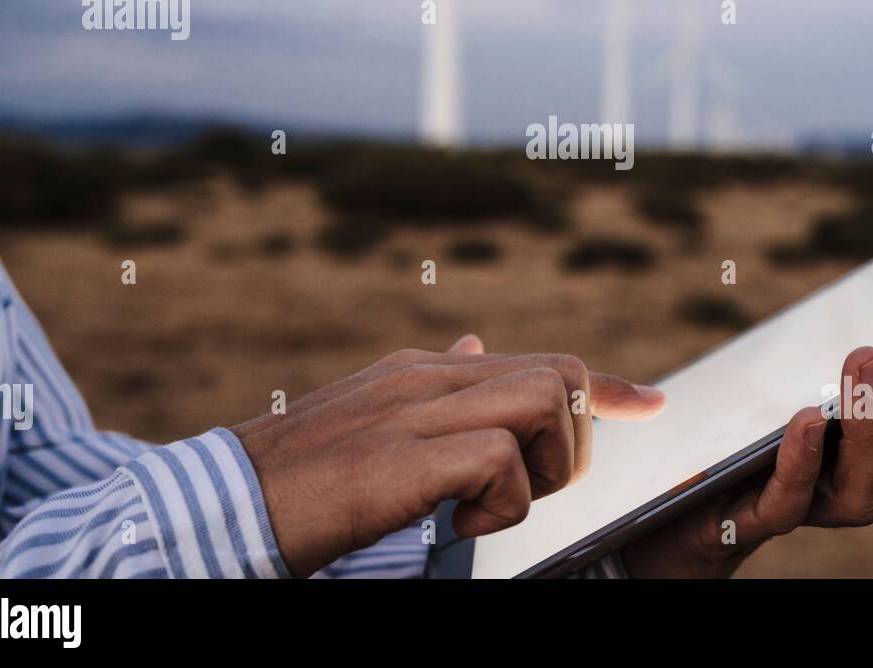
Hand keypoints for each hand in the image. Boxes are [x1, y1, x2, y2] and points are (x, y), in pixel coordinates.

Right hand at [233, 335, 664, 575]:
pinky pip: (500, 461)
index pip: (542, 360)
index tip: (651, 402)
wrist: (221, 503)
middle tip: (522, 490)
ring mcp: (418, 409)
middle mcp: (430, 375)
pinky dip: (498, 505)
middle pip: (561, 376)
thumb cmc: (299, 476)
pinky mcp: (406, 456)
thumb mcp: (376, 415)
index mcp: (427, 369)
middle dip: (571, 443)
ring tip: (482, 505)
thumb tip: (476, 348)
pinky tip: (452, 523)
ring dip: (540, 471)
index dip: (607, 386)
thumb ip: (436, 386)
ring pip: (547, 402)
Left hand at [620, 323, 872, 577]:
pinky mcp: (754, 519)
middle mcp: (850, 482)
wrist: (673, 513)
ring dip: (871, 425)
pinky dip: (803, 461)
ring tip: (864, 361)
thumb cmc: (742, 440)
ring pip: (864, 487)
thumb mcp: (785, 383)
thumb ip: (844, 358)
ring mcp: (809, 507)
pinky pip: (788, 500)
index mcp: (865, 446)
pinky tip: (807, 419)